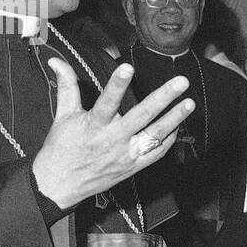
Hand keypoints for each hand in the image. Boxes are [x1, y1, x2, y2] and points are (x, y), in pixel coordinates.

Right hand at [32, 59, 193, 209]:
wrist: (60, 185)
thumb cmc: (61, 148)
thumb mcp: (63, 115)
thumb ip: (67, 86)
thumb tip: (57, 60)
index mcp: (94, 125)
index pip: (107, 101)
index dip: (117, 84)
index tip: (128, 67)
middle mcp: (113, 139)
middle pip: (142, 116)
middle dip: (163, 97)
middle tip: (181, 82)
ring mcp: (126, 155)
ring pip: (155, 135)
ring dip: (175, 118)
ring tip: (189, 103)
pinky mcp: (133, 167)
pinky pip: (156, 153)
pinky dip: (169, 139)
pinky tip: (178, 125)